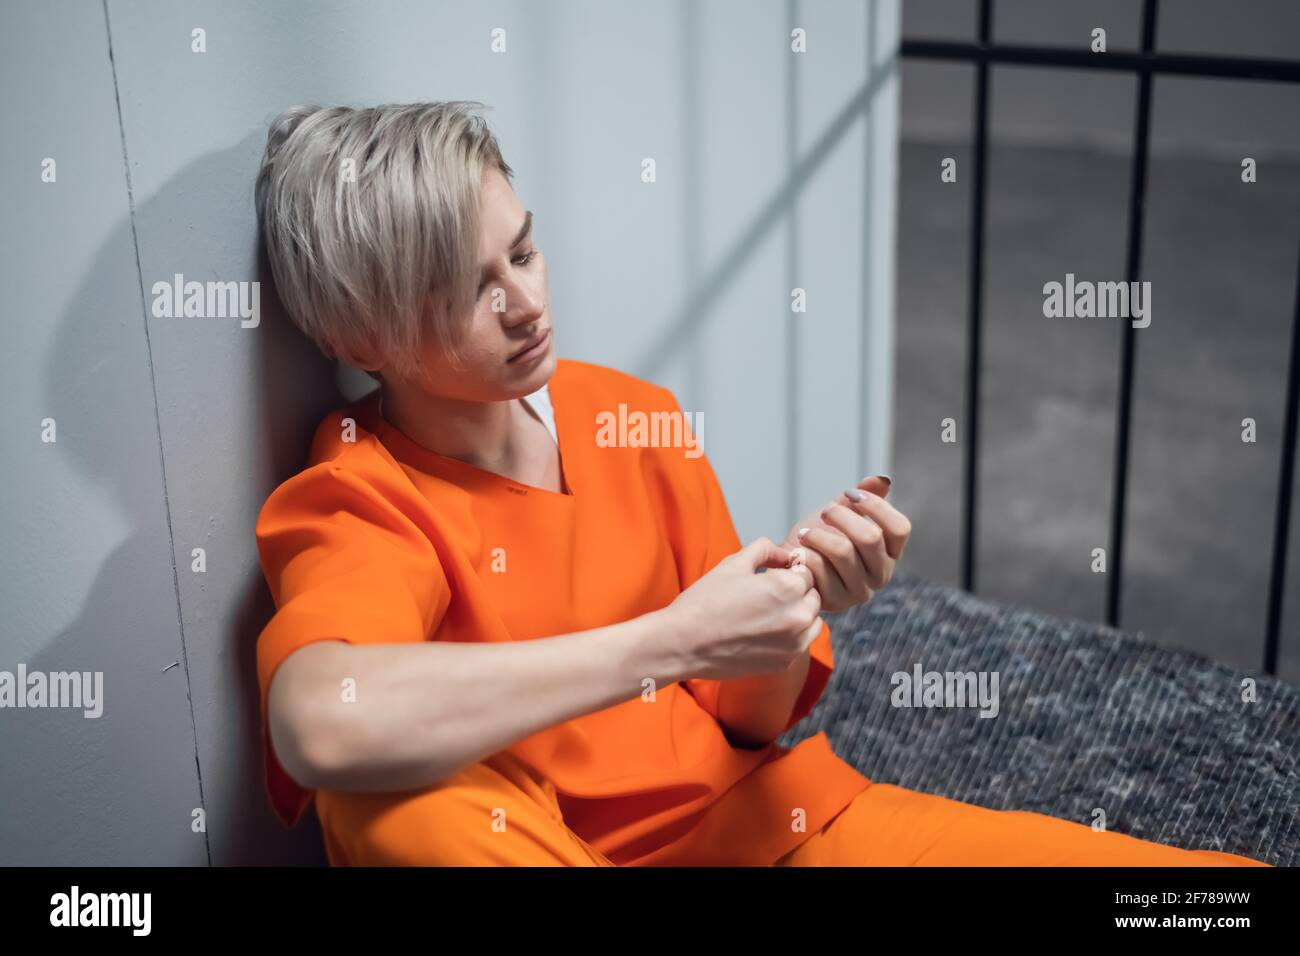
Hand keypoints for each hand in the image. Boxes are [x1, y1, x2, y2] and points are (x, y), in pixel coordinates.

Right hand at [662, 537, 823, 680]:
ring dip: (798, 615)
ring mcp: (794, 644)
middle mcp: (798, 616)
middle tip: (767, 596)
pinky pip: (799, 644)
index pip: (807, 572)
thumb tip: (786, 554)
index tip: (770, 576)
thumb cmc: (705, 601)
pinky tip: (762, 634)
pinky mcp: (785, 663)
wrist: (683, 643)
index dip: (789, 571)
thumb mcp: (733, 563)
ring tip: (767, 615)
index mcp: (788, 587)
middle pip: (813, 597)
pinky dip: (789, 637)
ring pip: (813, 622)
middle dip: (796, 593)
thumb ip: (766, 550)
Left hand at [782, 476, 910, 612]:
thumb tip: (883, 480)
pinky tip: (797, 554)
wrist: (792, 569)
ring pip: (844, 552)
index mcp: (889, 552)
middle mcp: (881, 573)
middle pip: (871, 537)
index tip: (851, 494)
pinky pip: (820, 570)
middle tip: (824, 511)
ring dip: (818, 536)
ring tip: (803, 533)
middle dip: (842, 517)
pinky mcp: (837, 602)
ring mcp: (860, 590)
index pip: (900, 528)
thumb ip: (860, 498)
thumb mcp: (841, 514)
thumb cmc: (821, 539)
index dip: (876, 507)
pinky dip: (805, 556)